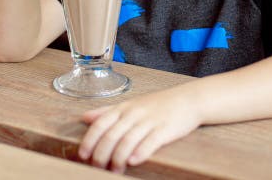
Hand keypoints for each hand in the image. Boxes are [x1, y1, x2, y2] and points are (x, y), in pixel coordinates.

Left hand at [78, 88, 201, 172]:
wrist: (188, 99)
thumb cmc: (157, 104)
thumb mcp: (130, 104)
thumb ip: (107, 111)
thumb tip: (85, 117)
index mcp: (124, 107)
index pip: (101, 123)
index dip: (90, 140)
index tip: (83, 155)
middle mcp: (134, 113)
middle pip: (112, 135)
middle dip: (102, 154)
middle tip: (98, 168)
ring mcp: (150, 121)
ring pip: (128, 140)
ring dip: (118, 158)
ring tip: (114, 171)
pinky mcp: (165, 129)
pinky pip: (150, 142)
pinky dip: (140, 152)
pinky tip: (133, 162)